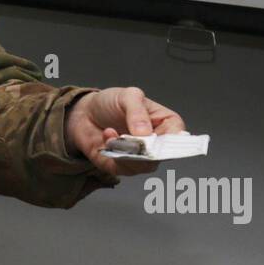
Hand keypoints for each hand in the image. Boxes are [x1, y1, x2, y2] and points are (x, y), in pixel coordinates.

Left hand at [66, 87, 186, 177]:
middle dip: (146, 149)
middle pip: (162, 155)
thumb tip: (145, 133)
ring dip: (127, 150)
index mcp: (165, 123)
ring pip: (144, 165)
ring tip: (113, 132)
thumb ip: (137, 111)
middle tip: (132, 138)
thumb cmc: (111, 102)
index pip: (178, 136)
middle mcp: (157, 143)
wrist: (85, 114)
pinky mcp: (123, 166)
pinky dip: (114, 153)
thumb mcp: (127, 96)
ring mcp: (141, 157)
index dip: (171, 140)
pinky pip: (124, 168)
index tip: (156, 137)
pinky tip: (107, 137)